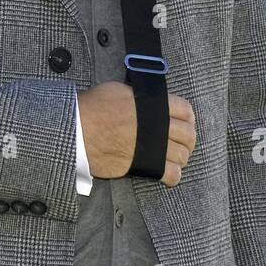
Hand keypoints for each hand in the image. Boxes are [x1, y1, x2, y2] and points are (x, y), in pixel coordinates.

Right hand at [77, 83, 195, 186]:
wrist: (78, 129)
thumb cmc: (92, 107)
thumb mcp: (119, 90)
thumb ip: (139, 96)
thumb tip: (144, 100)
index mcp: (153, 104)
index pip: (185, 110)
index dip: (188, 118)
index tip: (185, 123)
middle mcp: (157, 125)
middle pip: (188, 134)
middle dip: (188, 140)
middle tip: (183, 143)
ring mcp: (152, 146)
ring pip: (182, 155)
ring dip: (181, 157)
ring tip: (174, 158)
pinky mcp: (144, 165)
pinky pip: (170, 174)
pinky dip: (173, 175)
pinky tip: (169, 175)